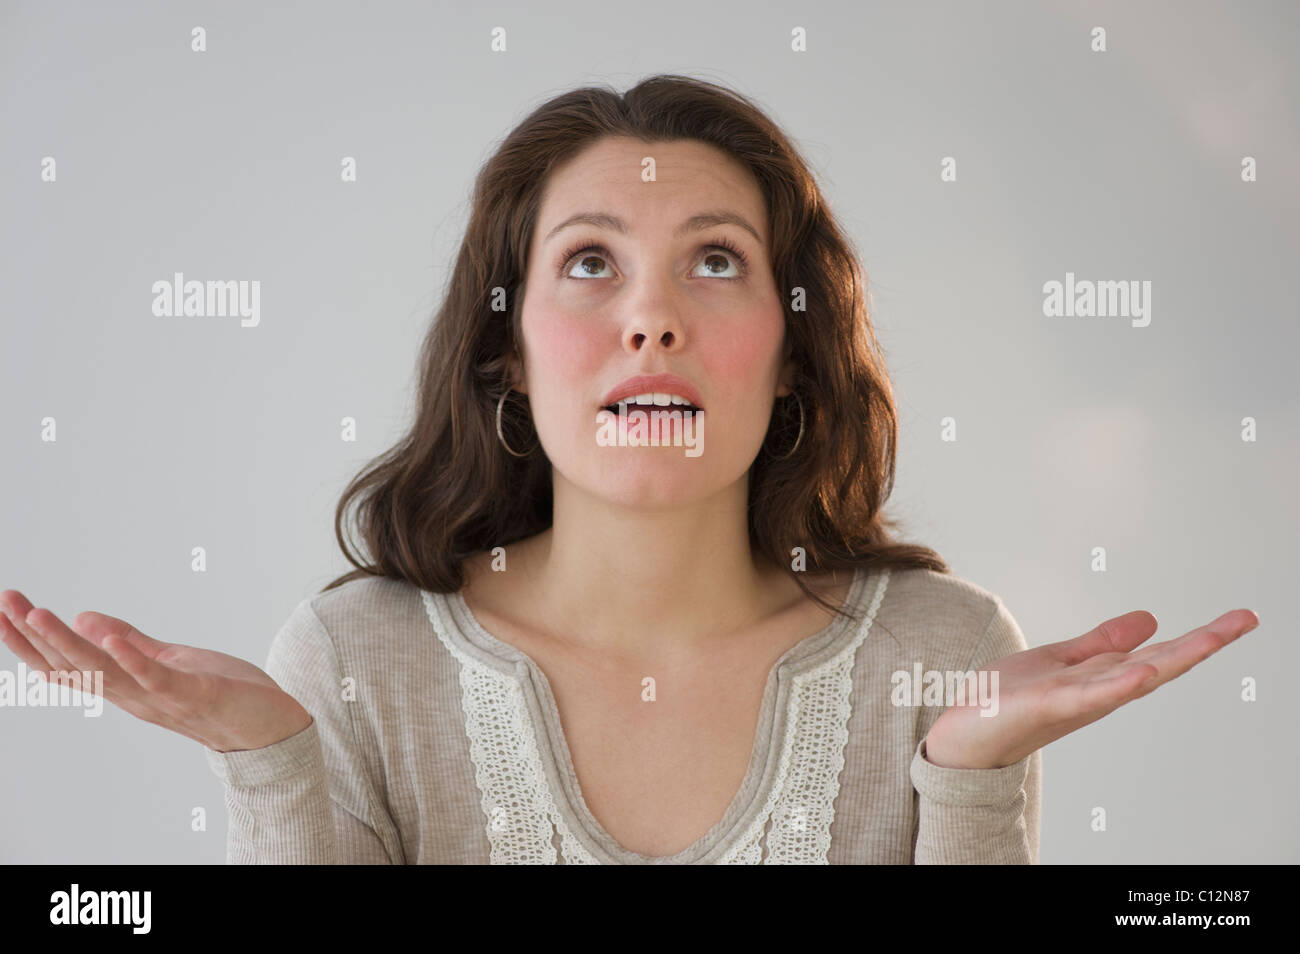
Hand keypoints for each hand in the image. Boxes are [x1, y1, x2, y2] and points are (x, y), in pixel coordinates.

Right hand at [0, 589, 311, 752]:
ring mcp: (162, 698)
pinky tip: (111, 639)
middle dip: (35, 637)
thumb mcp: (170, 662)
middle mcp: (134, 696)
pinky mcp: (195, 693)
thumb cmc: (224, 696)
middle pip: (73, 668)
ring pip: (105, 673)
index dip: (30, 641)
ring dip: (71, 644)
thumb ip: (129, 642)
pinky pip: (157, 678)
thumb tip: (83, 618)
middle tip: (5, 603)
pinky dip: (133, 660)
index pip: (66, 665)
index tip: (3, 608)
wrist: (272, 731)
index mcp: (125, 687)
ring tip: (41, 614)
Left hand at [923, 607, 1259, 769]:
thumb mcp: (1063, 660)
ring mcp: (1077, 699)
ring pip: (1133, 678)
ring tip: (1212, 639)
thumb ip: (1103, 643)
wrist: (964, 737)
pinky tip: (1144, 670)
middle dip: (1204, 643)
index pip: (1160, 653)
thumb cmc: (1009, 700)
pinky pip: (1088, 694)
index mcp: (1104, 678)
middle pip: (1160, 664)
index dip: (1200, 637)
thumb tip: (1151, 620)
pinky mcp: (1048, 704)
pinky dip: (1117, 684)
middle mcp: (1100, 691)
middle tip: (1248, 619)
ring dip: (1172, 659)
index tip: (1241, 617)